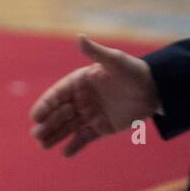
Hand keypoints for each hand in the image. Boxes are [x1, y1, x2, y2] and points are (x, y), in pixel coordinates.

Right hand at [29, 35, 160, 156]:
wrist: (155, 89)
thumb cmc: (133, 71)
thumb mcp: (114, 61)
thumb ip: (95, 52)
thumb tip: (79, 37)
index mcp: (77, 83)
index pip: (56, 95)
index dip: (45, 106)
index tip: (35, 117)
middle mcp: (79, 99)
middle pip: (58, 113)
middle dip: (46, 124)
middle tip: (36, 135)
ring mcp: (89, 114)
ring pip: (67, 127)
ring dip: (54, 135)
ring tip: (42, 146)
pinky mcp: (101, 127)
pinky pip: (85, 138)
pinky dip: (75, 145)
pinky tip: (65, 154)